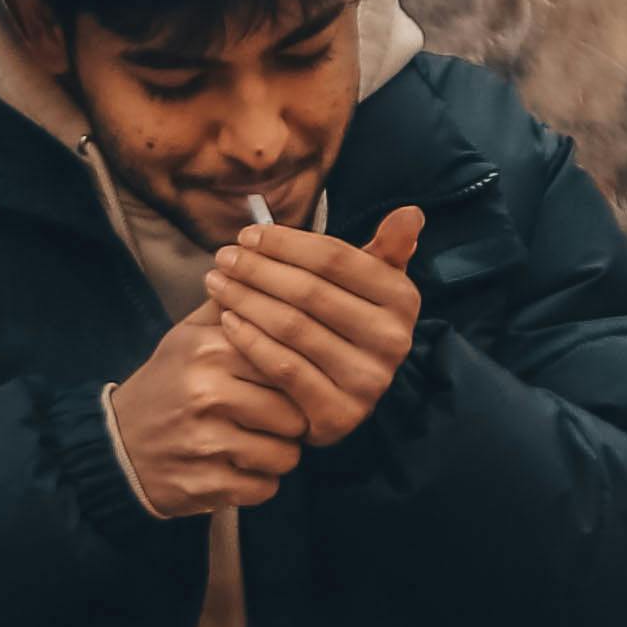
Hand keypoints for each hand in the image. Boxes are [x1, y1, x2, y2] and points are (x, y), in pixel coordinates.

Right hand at [107, 296, 308, 519]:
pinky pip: (265, 488)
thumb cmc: (166, 385)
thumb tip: (271, 263)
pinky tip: (240, 467)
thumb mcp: (188, 336)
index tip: (290, 382)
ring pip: (286, 455)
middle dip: (292, 420)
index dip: (297, 376)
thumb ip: (232, 305)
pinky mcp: (207, 485)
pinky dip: (259, 482)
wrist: (116, 446)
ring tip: (257, 442)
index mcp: (210, 350)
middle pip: (295, 412)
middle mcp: (208, 393)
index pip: (289, 360)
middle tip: (274, 418)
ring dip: (278, 454)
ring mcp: (207, 443)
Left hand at [200, 204, 427, 450]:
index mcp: (402, 299)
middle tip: (223, 257)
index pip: (334, 258)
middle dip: (258, 269)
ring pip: (293, 327)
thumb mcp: (368, 285)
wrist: (337, 397)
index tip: (247, 235)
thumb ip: (385, 249)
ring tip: (216, 282)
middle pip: (310, 292)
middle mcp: (393, 341)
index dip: (286, 243)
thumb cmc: (344, 323)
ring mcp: (368, 382)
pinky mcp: (339, 414)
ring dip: (246, 300)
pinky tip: (226, 320)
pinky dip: (250, 340)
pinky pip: (283, 368)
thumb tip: (410, 212)